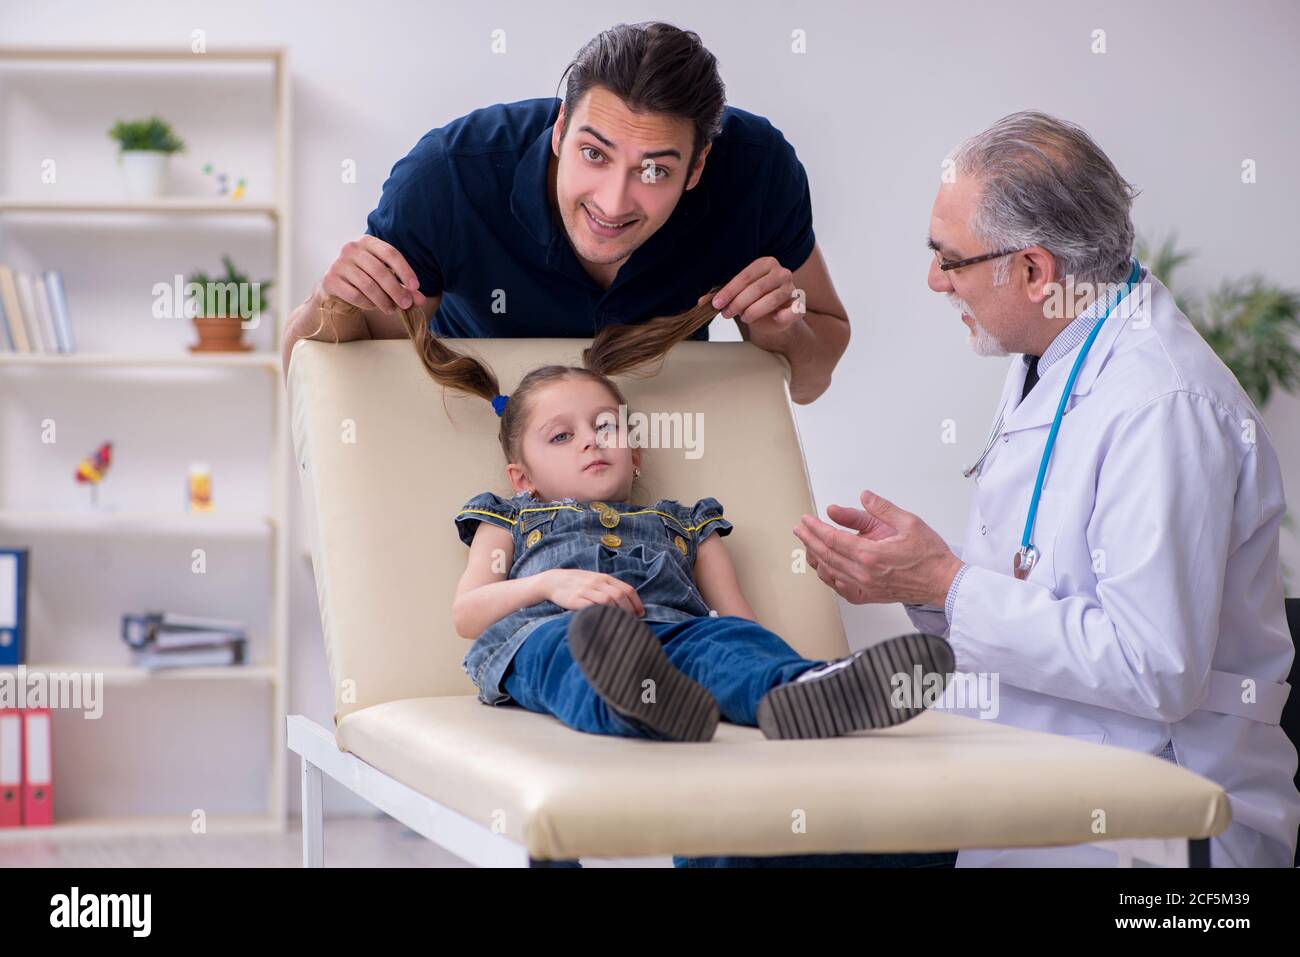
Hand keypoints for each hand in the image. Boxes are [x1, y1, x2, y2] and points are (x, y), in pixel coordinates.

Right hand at [319, 235, 427, 313]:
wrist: (338, 284)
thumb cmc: (367, 277)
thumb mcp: (387, 278)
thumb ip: (405, 287)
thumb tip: (421, 300)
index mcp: (368, 242)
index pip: (390, 253)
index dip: (405, 270)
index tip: (415, 287)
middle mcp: (351, 249)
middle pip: (380, 271)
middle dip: (396, 290)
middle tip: (406, 304)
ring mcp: (339, 263)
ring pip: (367, 285)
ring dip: (383, 300)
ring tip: (392, 310)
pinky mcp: (330, 279)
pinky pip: (354, 295)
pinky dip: (367, 303)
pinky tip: (373, 306)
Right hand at [544, 569, 644, 616]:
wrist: (553, 581)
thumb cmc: (578, 583)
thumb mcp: (595, 581)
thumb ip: (609, 588)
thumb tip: (628, 603)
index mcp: (605, 578)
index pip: (627, 589)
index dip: (636, 603)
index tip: (640, 614)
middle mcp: (597, 582)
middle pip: (620, 595)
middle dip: (629, 610)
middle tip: (632, 622)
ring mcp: (586, 590)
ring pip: (608, 600)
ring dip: (618, 613)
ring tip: (621, 623)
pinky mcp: (575, 599)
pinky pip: (591, 607)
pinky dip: (601, 613)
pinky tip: (605, 621)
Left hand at [712, 256, 802, 349]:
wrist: (773, 318)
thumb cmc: (754, 301)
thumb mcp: (737, 296)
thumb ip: (721, 296)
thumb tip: (701, 302)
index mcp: (766, 263)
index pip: (745, 276)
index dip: (729, 291)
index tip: (716, 304)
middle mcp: (781, 272)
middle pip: (757, 287)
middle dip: (738, 302)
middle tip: (726, 313)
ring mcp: (792, 288)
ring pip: (771, 299)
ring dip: (753, 311)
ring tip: (743, 317)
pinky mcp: (799, 305)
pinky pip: (794, 310)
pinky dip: (783, 315)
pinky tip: (775, 318)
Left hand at [792, 490, 962, 606]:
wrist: (943, 582)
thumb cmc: (930, 555)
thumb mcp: (908, 522)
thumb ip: (882, 508)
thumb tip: (863, 496)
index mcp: (871, 555)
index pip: (832, 539)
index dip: (815, 528)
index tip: (806, 520)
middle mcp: (864, 574)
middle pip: (826, 555)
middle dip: (809, 540)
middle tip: (800, 529)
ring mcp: (866, 588)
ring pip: (830, 573)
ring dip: (815, 557)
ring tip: (807, 545)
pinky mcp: (869, 596)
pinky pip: (841, 588)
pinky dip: (828, 577)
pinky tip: (823, 568)